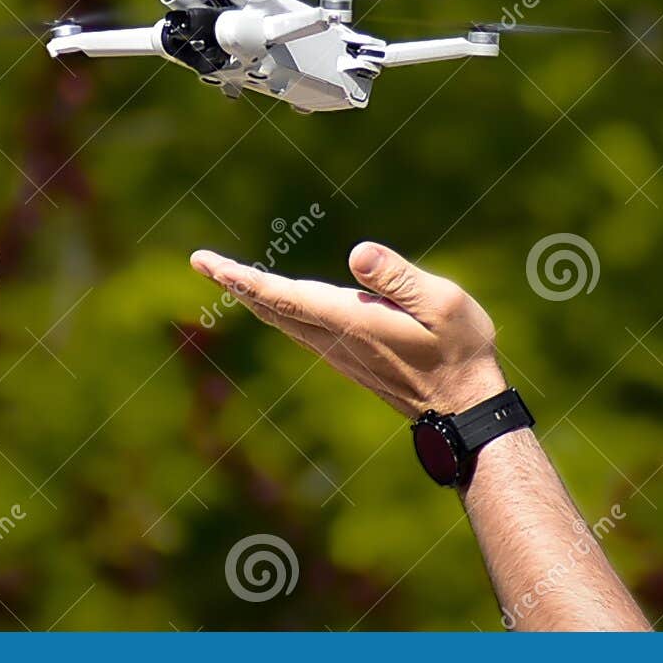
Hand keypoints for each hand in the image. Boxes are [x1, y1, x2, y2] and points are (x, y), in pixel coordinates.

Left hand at [189, 242, 505, 416]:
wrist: (464, 409)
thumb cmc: (460, 351)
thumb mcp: (442, 304)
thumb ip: (398, 277)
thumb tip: (356, 252)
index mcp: (349, 322)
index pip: (282, 295)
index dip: (242, 278)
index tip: (207, 263)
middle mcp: (333, 338)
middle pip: (271, 306)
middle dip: (233, 282)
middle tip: (199, 260)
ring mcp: (337, 351)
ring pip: (282, 319)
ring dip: (251, 295)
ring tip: (225, 274)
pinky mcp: (347, 357)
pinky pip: (298, 328)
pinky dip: (275, 308)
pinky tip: (271, 302)